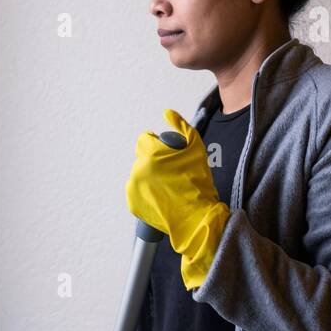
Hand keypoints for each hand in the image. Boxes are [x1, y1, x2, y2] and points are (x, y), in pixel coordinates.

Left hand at [124, 107, 230, 289]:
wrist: (197, 217)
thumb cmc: (198, 182)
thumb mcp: (196, 148)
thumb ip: (181, 126)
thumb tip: (167, 112)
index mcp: (150, 154)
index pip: (144, 139)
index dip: (157, 143)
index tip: (167, 152)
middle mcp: (137, 170)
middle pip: (142, 157)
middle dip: (154, 160)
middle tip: (171, 171)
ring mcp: (133, 188)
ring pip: (139, 174)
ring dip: (150, 176)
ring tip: (168, 184)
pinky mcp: (132, 203)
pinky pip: (138, 191)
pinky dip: (147, 192)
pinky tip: (162, 195)